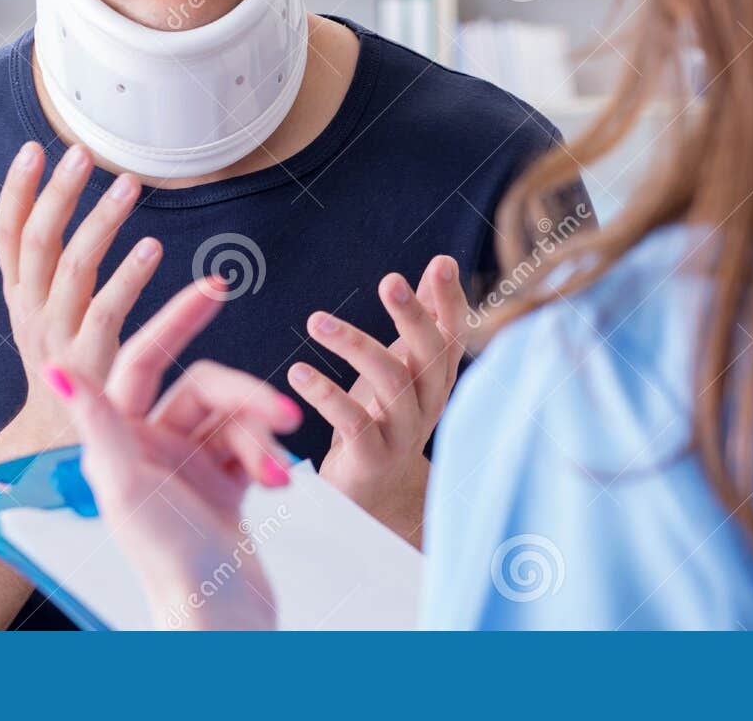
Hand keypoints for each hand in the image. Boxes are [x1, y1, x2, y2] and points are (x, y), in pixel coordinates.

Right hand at [0, 141, 160, 447]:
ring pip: (72, 268)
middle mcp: (30, 313)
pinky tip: (154, 248)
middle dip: (58, 193)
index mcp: (18, 297)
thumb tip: (63, 208)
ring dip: (101, 222)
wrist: (58, 448)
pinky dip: (130, 276)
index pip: (7, 234)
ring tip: (129, 184)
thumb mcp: (43, 318)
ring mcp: (57, 338)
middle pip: (37, 242)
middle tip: (82, 153)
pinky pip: (108, 312)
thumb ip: (50, 271)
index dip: (17, 190)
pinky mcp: (90, 362)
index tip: (34, 148)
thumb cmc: (64, 372)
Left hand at [45, 284, 301, 630]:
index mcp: (117, 440)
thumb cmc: (165, 561)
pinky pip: (252, 447)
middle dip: (244, 401)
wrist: (217, 622)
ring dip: (260, 440)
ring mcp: (188, 464)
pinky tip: (278, 482)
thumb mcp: (125, 487)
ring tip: (276, 471)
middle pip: (203, 391)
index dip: (176, 321)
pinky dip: (267, 460)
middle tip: (281, 404)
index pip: (142, 361)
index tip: (214, 287)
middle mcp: (149, 446)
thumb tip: (56, 368)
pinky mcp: (223, 485)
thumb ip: (97, 422)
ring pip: (234, 419)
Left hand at [288, 254, 467, 543]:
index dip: (450, 300)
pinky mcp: (372, 457)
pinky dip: (326, 395)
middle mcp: (429, 402)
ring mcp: (404, 432)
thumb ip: (421, 319)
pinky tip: (299, 372)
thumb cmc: (387, 414)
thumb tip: (440, 265)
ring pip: (391, 383)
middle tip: (389, 280)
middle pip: (429, 355)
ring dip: (354, 345)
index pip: (453, 334)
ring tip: (315, 320)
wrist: (375, 491)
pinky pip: (354, 422)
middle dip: (412, 316)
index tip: (441, 262)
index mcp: (437, 377)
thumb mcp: (405, 365)